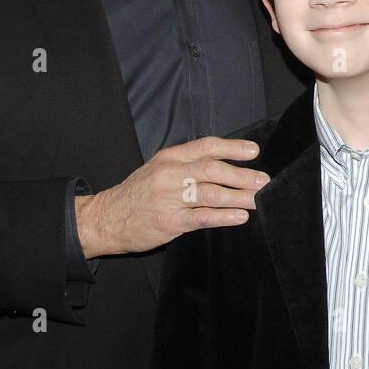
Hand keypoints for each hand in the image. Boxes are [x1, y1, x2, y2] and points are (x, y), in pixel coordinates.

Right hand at [74, 136, 268, 257]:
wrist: (106, 218)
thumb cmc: (138, 193)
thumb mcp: (159, 168)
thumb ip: (187, 164)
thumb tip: (225, 164)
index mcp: (169, 158)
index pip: (206, 147)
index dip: (232, 148)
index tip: (254, 151)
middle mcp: (170, 174)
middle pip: (212, 169)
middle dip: (242, 175)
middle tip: (263, 181)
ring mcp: (169, 199)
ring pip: (210, 193)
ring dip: (238, 196)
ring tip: (258, 199)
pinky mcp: (169, 222)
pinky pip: (202, 217)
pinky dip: (224, 216)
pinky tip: (239, 217)